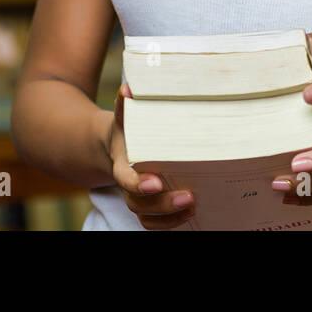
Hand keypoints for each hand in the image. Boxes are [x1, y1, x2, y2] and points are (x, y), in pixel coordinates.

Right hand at [105, 82, 196, 228]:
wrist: (119, 147)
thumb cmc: (127, 131)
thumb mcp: (124, 117)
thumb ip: (125, 105)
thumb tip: (129, 88)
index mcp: (122, 165)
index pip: (126, 179)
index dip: (139, 184)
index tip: (156, 182)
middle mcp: (128, 187)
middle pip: (139, 203)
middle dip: (163, 204)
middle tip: (188, 196)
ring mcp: (138, 199)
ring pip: (147, 217)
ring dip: (170, 215)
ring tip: (193, 205)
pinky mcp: (149, 207)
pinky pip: (155, 223)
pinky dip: (171, 222)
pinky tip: (191, 213)